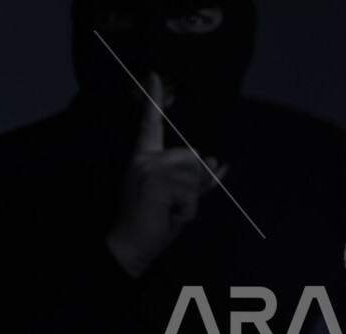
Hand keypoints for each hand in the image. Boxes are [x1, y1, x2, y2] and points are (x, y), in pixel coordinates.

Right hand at [105, 73, 222, 277]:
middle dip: (195, 185)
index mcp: (145, 158)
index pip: (151, 125)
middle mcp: (145, 158)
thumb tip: (216, 160)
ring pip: (195, 174)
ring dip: (191, 200)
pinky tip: (169, 216)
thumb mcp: (179, 199)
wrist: (129, 246)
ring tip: (169, 212)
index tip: (154, 75)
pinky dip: (189, 209)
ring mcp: (150, 167)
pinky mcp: (156, 179)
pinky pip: (193, 192)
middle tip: (172, 207)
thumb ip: (197, 180)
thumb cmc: (153, 224)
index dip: (153, 100)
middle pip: (193, 158)